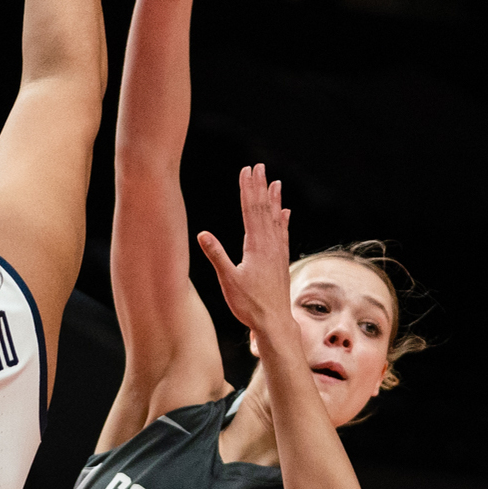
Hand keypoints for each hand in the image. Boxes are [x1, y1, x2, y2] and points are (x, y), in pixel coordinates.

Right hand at [197, 164, 294, 338]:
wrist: (274, 322)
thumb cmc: (249, 305)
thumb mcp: (228, 280)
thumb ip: (217, 255)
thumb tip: (202, 234)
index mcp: (256, 246)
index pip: (250, 210)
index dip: (247, 189)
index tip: (246, 170)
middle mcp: (270, 244)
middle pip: (264, 209)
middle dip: (260, 186)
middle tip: (259, 166)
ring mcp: (278, 252)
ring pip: (276, 218)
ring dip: (274, 199)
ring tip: (275, 182)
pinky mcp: (281, 261)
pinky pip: (283, 233)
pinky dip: (283, 219)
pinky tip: (285, 212)